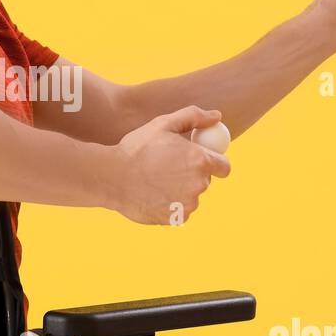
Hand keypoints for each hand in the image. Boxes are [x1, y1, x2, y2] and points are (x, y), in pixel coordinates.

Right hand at [108, 106, 230, 224]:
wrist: (111, 177)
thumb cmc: (136, 148)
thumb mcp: (163, 124)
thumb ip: (194, 116)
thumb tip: (217, 117)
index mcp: (200, 160)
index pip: (224, 166)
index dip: (214, 162)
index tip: (200, 160)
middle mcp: (199, 184)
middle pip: (206, 181)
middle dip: (192, 175)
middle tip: (169, 168)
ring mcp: (188, 204)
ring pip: (192, 197)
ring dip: (181, 190)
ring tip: (156, 180)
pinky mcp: (175, 219)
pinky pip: (179, 211)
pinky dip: (170, 205)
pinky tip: (152, 194)